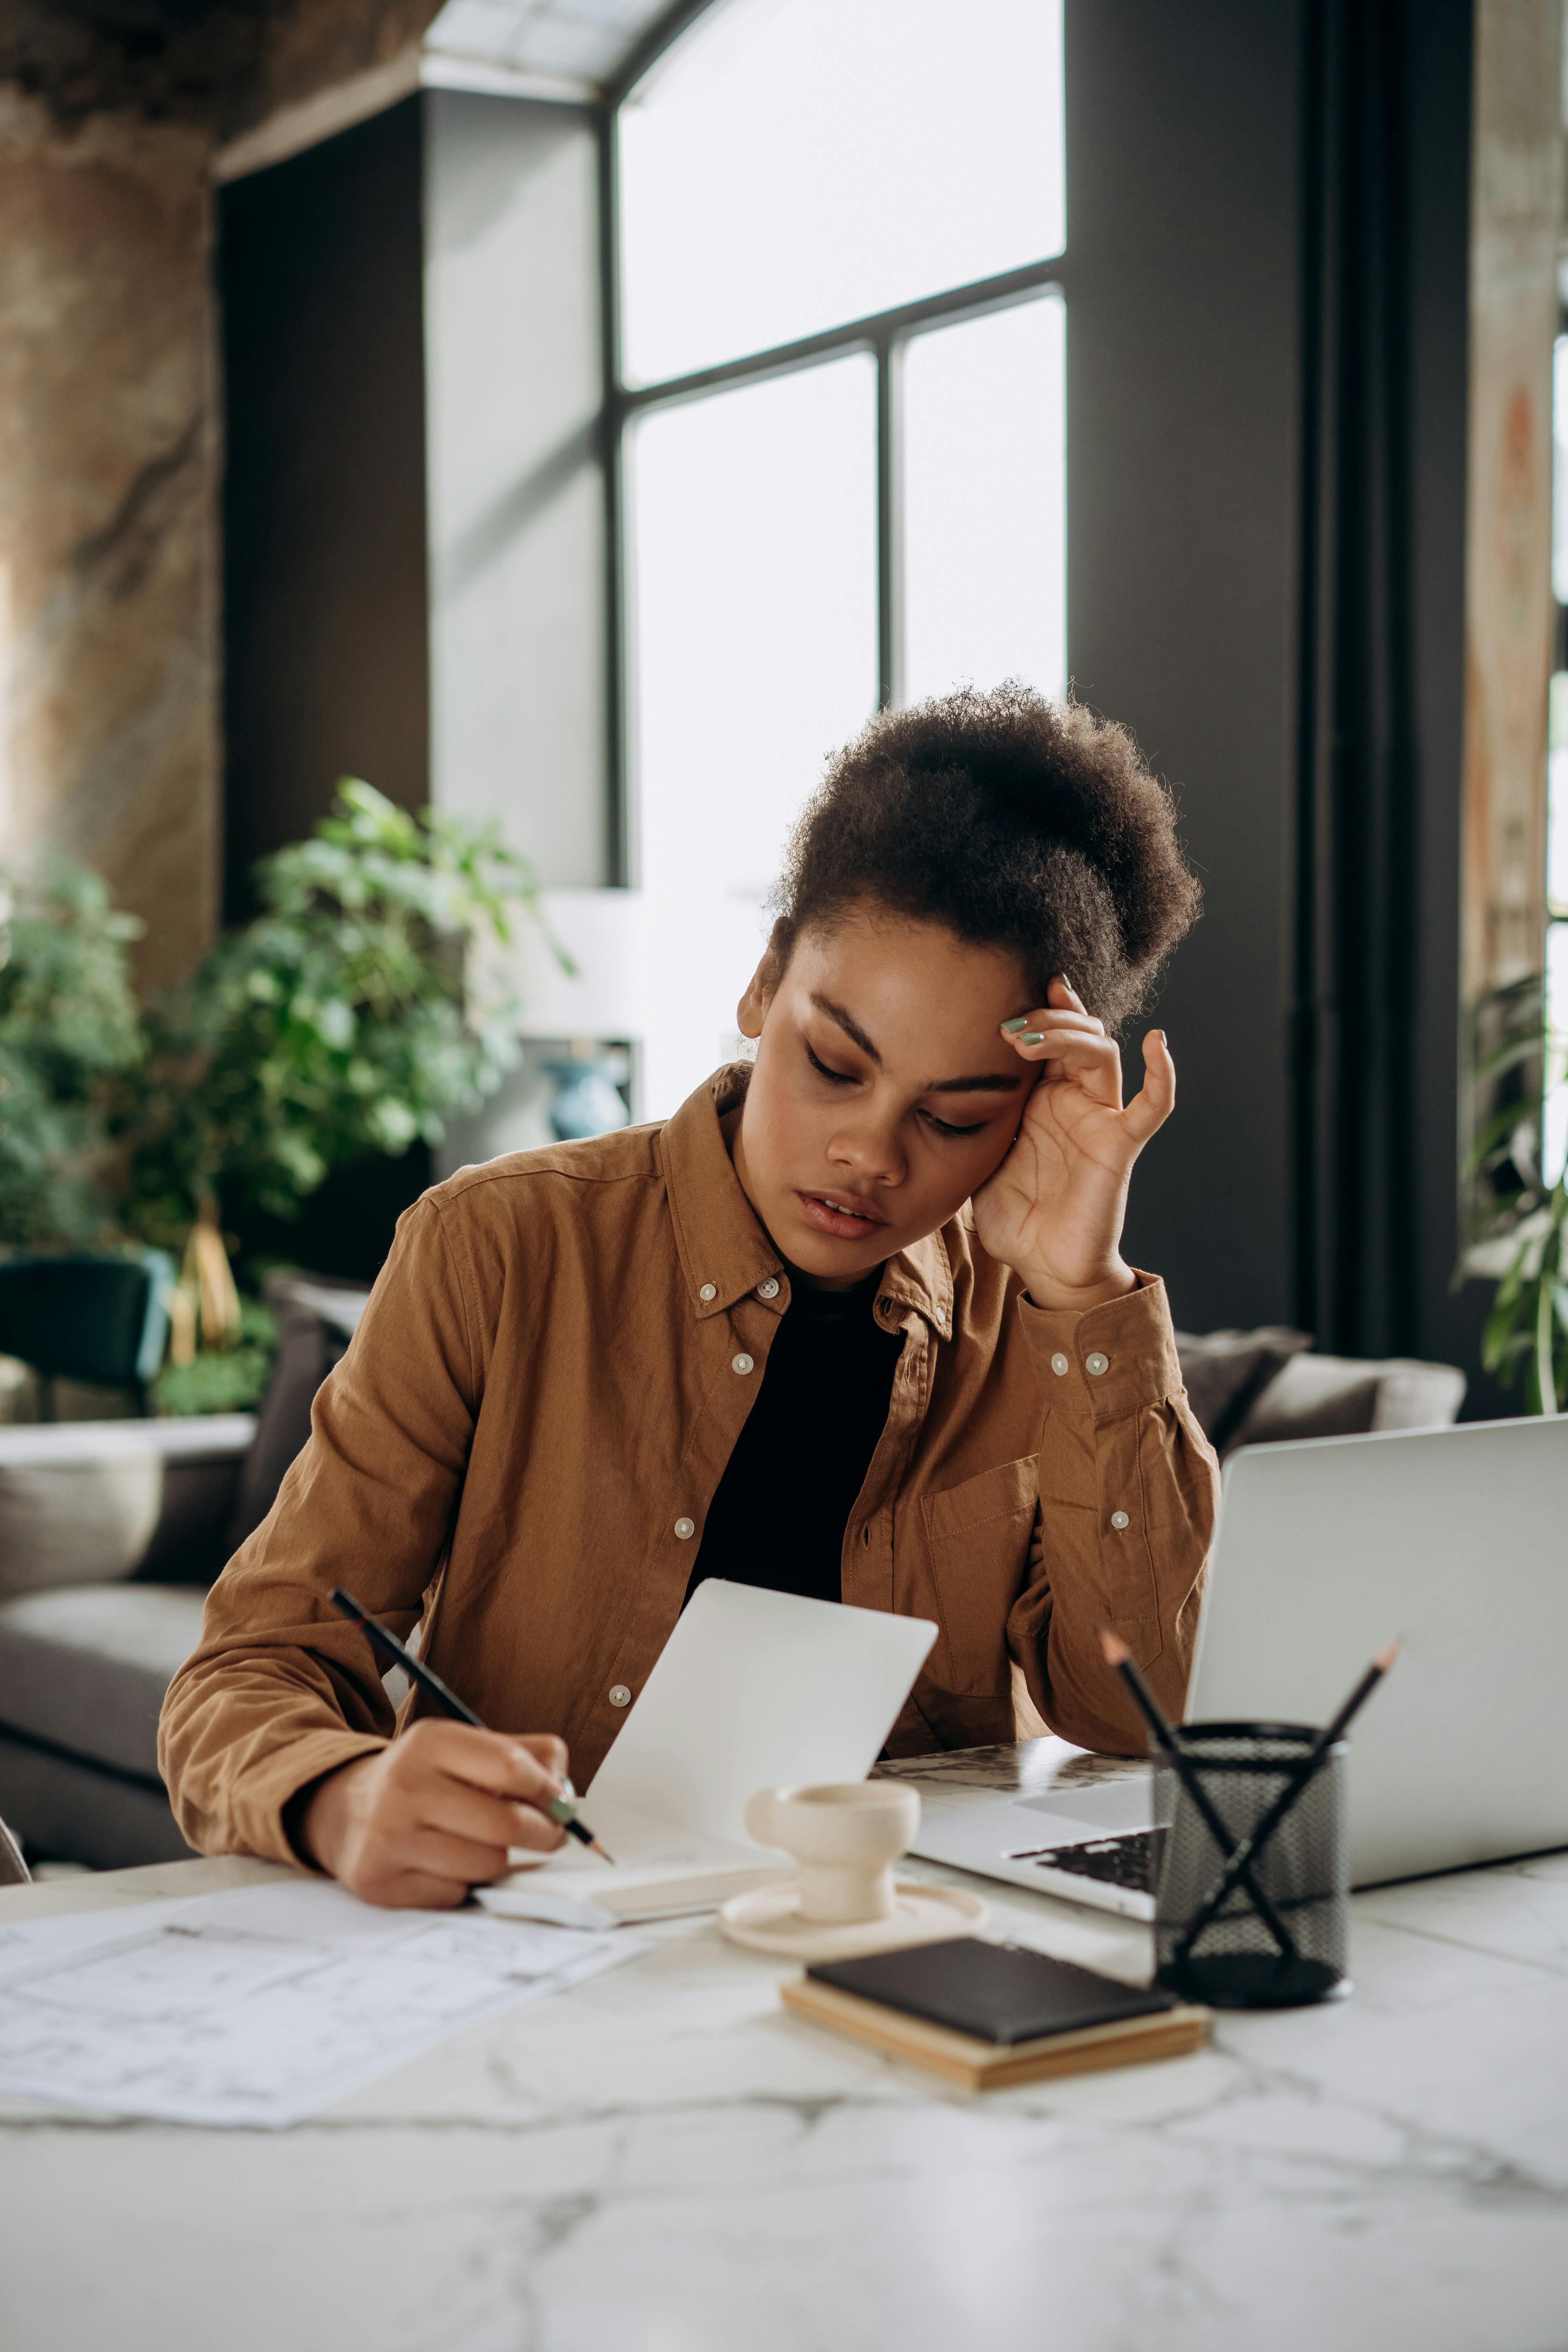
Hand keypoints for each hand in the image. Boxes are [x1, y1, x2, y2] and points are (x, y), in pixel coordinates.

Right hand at [298, 1720, 569, 1908]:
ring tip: (479, 1844)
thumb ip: (528, 1757)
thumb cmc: (425, 1780)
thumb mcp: (467, 1748)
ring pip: (488, 1865)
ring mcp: (389, 1838)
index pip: (511, 1767)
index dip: (549, 1791)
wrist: (346, 1811)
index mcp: (430, 1742)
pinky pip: (457, 1895)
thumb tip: (565, 1795)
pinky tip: (444, 1864)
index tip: (562, 1803)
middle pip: (506, 1824)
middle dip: (542, 1834)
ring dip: (498, 1860)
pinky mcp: (381, 1883)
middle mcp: (404, 1787)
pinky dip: (462, 1884)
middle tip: (548, 1835)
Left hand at [972, 977, 1174, 1308]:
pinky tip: (1158, 1041)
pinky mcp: (1120, 1145)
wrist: (1043, 1266)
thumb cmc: (1014, 1218)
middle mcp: (1074, 1102)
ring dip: (1070, 1035)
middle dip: (1045, 1019)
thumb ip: (967, 1124)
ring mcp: (1100, 1120)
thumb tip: (929, 1089)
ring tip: (1028, 1040)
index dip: (1037, 1010)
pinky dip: (1162, 1073)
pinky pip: (1152, 1105)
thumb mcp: (976, 1161)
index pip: (1047, 1039)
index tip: (1006, 992)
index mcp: (1041, 1101)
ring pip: (1102, 1054)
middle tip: (1008, 1027)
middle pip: (1076, 1035)